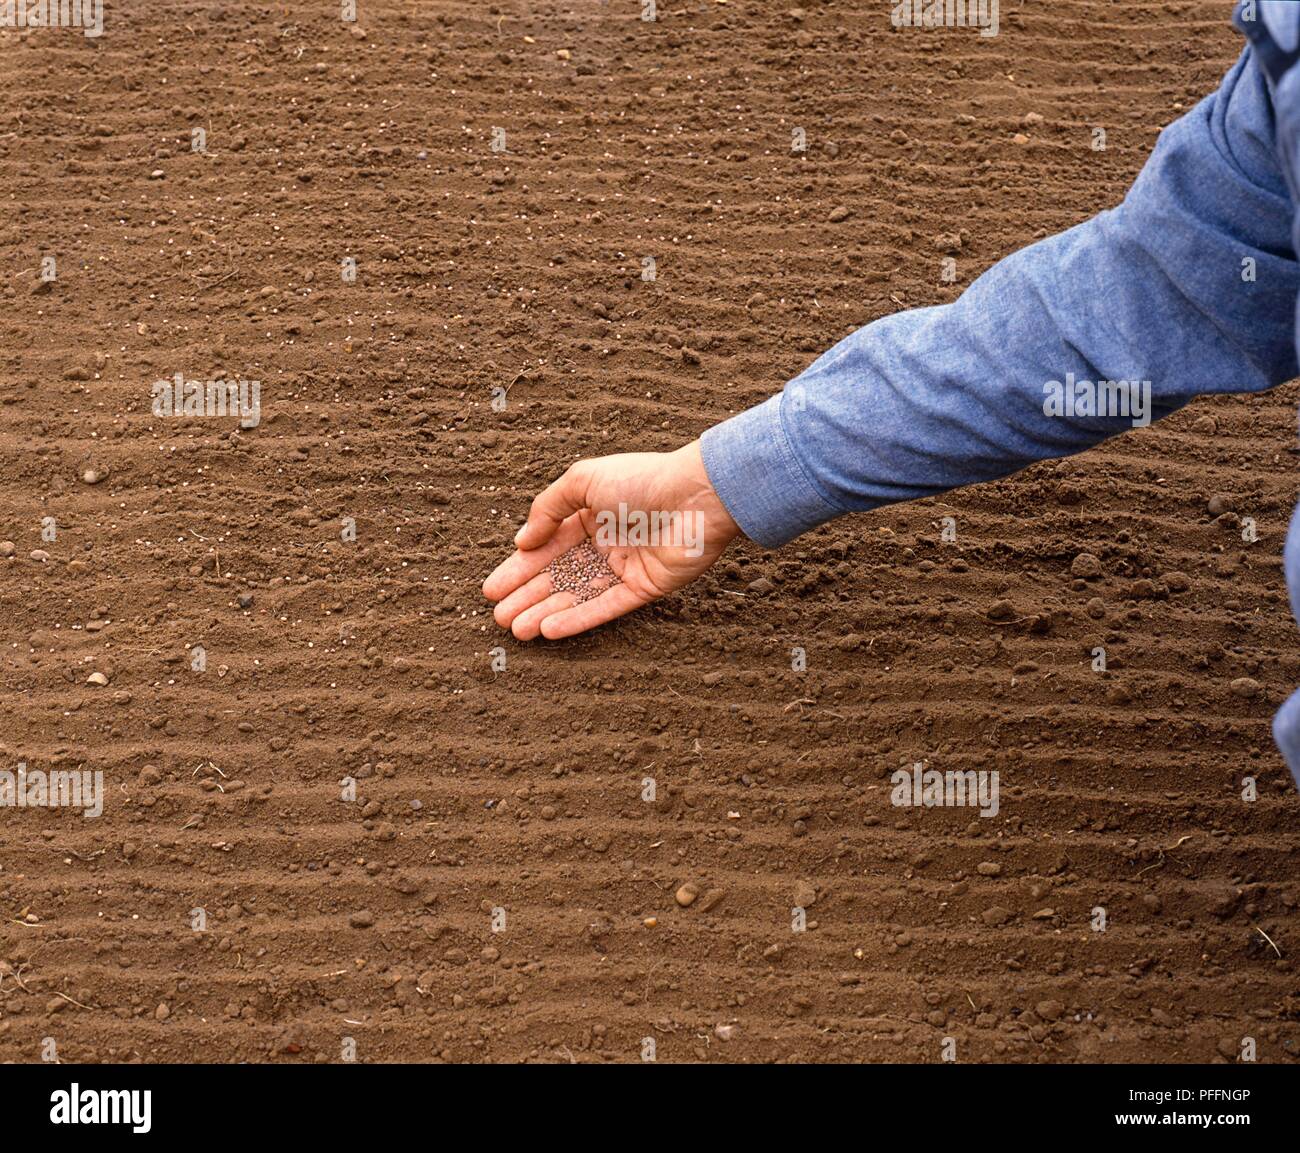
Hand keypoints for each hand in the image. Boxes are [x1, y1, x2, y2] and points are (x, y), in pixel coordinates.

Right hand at [483, 440, 741, 639]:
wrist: (697, 496)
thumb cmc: (642, 480)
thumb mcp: (583, 481)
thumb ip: (547, 509)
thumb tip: (522, 541)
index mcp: (590, 514)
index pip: (546, 546)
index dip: (519, 568)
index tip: (492, 589)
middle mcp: (606, 542)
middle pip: (558, 575)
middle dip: (527, 596)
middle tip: (499, 617)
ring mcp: (625, 567)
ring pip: (578, 595)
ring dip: (546, 612)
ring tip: (517, 629)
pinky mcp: (644, 588)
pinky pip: (606, 607)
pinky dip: (578, 619)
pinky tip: (550, 629)